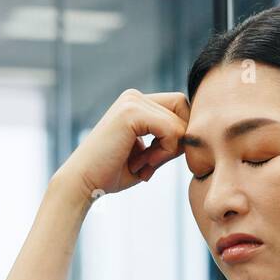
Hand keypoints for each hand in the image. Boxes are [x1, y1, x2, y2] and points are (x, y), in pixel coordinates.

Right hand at [57, 88, 189, 201]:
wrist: (83, 183)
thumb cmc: (112, 174)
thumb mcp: (148, 154)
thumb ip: (169, 141)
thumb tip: (196, 137)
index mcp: (137, 103)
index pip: (180, 108)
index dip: (178, 136)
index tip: (157, 160)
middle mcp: (134, 97)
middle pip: (185, 109)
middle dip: (178, 140)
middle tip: (154, 163)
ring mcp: (132, 102)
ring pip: (181, 122)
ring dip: (169, 151)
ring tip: (145, 165)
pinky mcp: (131, 113)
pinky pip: (172, 131)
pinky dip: (164, 153)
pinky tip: (143, 164)